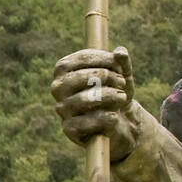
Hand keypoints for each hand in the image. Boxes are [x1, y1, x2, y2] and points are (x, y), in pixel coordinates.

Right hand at [51, 46, 140, 162]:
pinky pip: (88, 121)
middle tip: (122, 82)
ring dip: (110, 96)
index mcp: (65, 69)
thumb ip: (122, 63)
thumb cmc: (116, 92)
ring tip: (122, 97)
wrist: (122, 122)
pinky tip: (115, 116)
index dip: (104, 59)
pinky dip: (106, 117)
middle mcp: (58, 88)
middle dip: (107, 77)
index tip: (119, 66)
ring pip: (84, 99)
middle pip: (81, 77)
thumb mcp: (123, 75)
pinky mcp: (69, 129)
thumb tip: (121, 52)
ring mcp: (62, 108)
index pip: (81, 58)